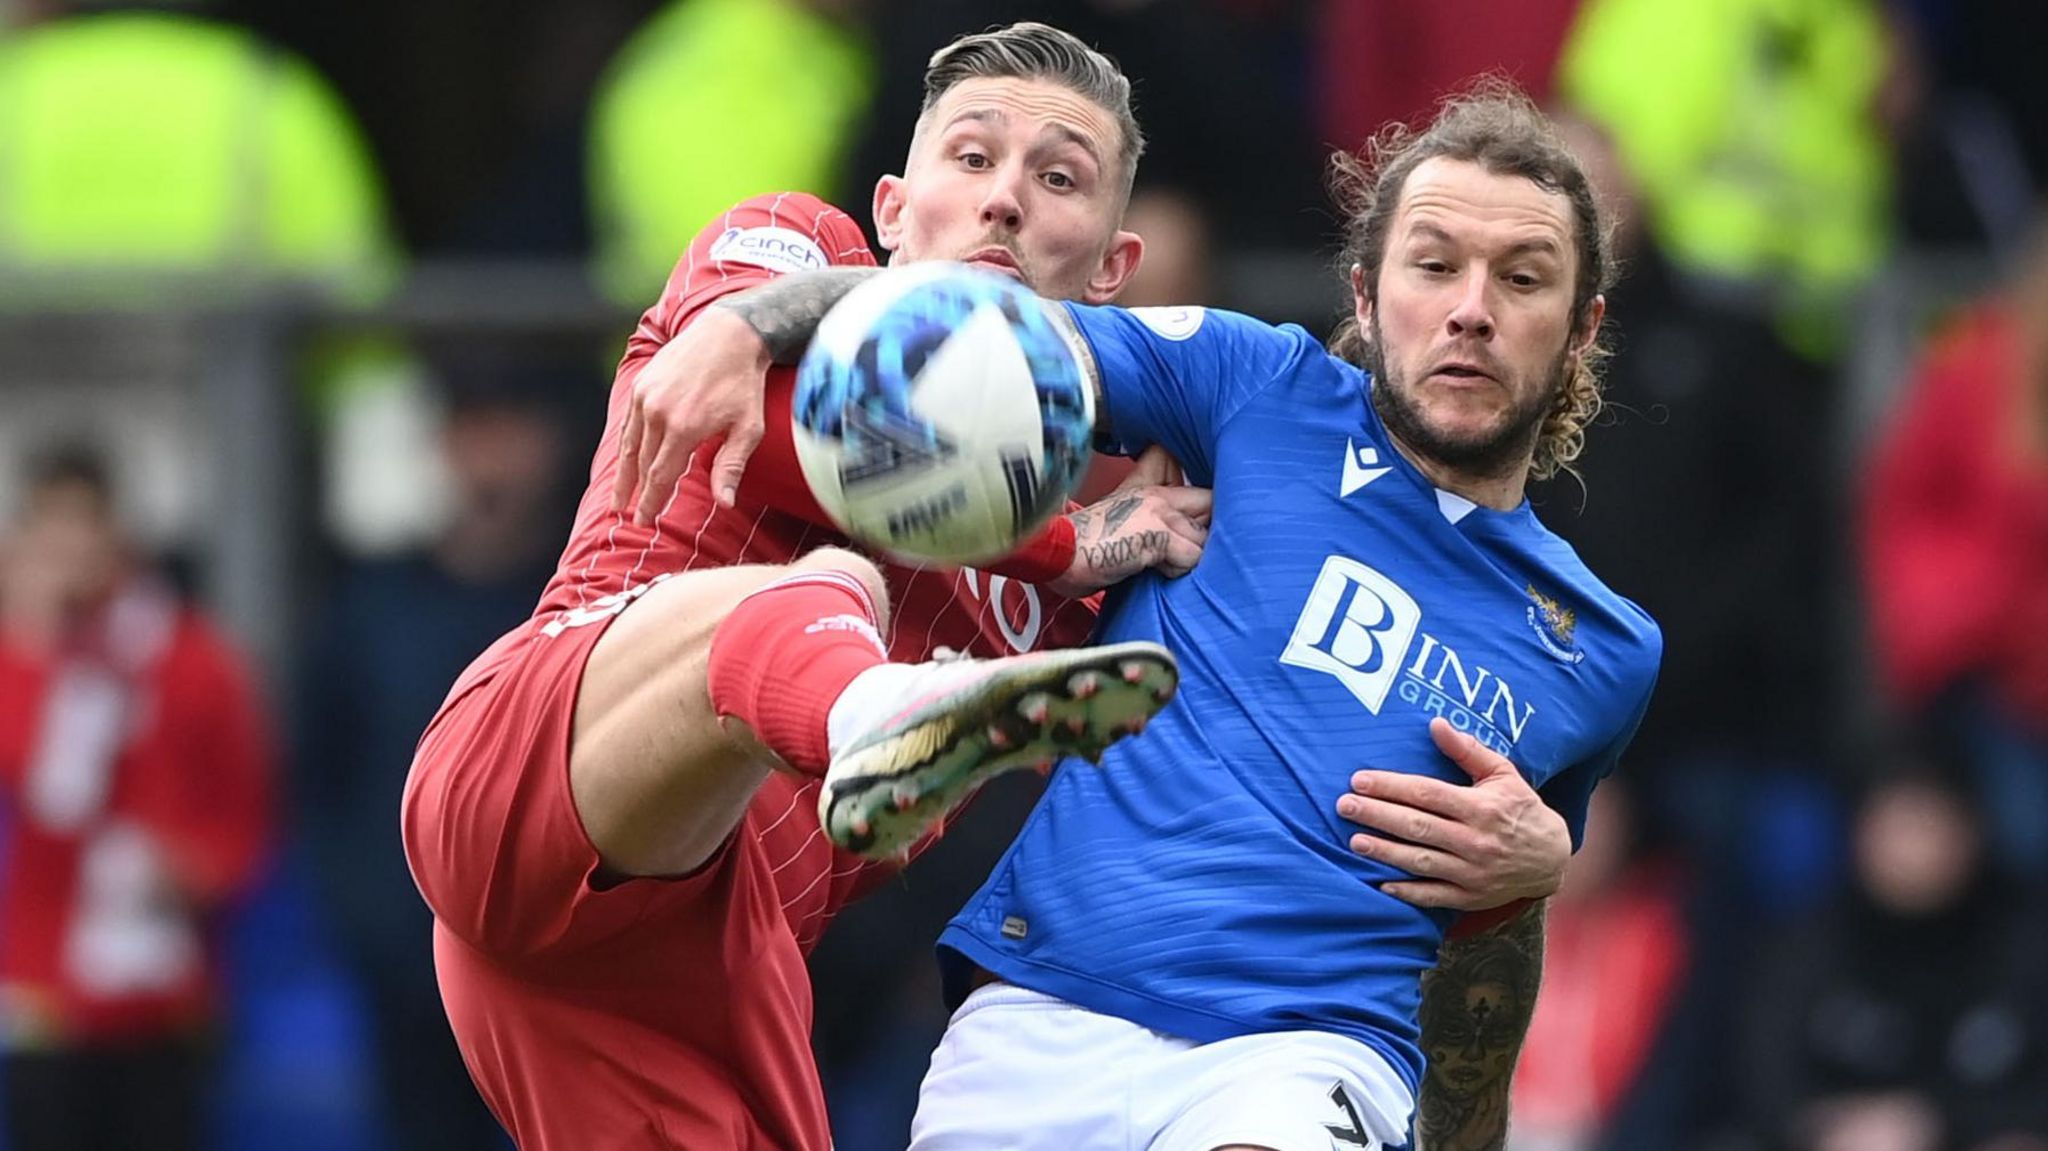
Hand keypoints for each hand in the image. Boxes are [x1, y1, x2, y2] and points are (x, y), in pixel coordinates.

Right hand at [611, 307, 771, 524]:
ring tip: (619, 496)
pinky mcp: (642, 384)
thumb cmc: (744, 385)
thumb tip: (724, 503)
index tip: (643, 522)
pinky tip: (625, 459)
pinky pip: (629, 422)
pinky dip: (626, 444)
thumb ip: (731, 466)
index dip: (650, 502)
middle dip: (634, 493)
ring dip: (624, 473)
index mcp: (683, 429)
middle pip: (640, 464)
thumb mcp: (749, 428)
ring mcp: (646, 397)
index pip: (660, 476)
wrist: (730, 334)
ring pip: (629, 444)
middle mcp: (658, 413)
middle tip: (628, 516)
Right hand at [1049, 446, 1210, 597]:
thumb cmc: (1082, 544)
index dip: (1197, 494)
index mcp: (1145, 485)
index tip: (1192, 515)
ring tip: (1161, 562)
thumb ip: (1144, 509)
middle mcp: (1157, 493)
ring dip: (1189, 555)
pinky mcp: (1160, 535)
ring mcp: (1160, 512)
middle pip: (1210, 500)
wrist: (1060, 554)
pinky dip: (1178, 570)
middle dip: (1204, 529)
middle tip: (1181, 546)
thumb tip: (1169, 523)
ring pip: (1205, 536)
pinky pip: (1192, 557)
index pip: (1181, 467)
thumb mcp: (1115, 513)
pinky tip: (1154, 571)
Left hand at [1338, 717, 1569, 909]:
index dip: (1392, 787)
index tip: (1359, 780)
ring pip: (1421, 861)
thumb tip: (1435, 723)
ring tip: (1354, 840)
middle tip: (1344, 806)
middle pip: (1418, 826)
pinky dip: (1408, 891)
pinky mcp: (1470, 897)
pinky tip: (1380, 882)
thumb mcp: (1503, 774)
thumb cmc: (1521, 809)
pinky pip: (1434, 896)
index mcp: (1481, 807)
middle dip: (1377, 815)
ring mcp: (1472, 872)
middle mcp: (1475, 840)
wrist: (1551, 859)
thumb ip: (1467, 750)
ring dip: (1385, 851)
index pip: (1428, 794)